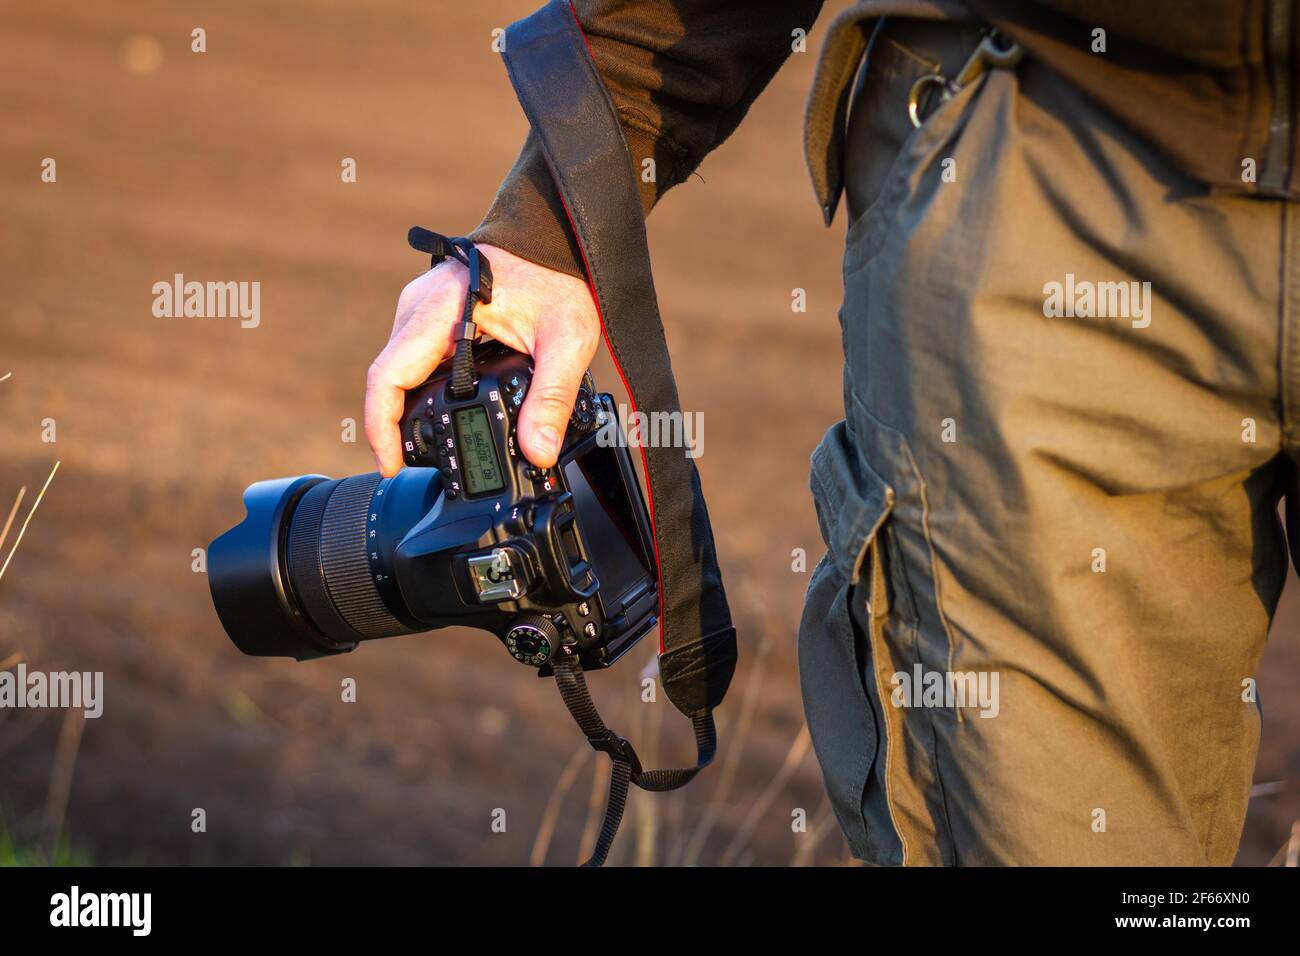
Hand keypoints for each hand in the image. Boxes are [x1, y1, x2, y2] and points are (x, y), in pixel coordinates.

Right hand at [365, 244, 600, 476]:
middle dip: (398, 426)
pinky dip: (428, 390)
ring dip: (412, 408)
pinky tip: (450, 415)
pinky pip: (418, 359)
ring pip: (403, 371)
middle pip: (390, 379)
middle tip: (419, 466)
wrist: (555, 239)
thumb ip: (553, 398)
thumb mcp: (566, 341)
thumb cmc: (558, 278)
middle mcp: (419, 309)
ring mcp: (422, 310)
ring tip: (438, 447)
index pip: (388, 376)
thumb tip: (538, 452)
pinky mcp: (433, 315)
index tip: (391, 463)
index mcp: (438, 310)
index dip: (381, 427)